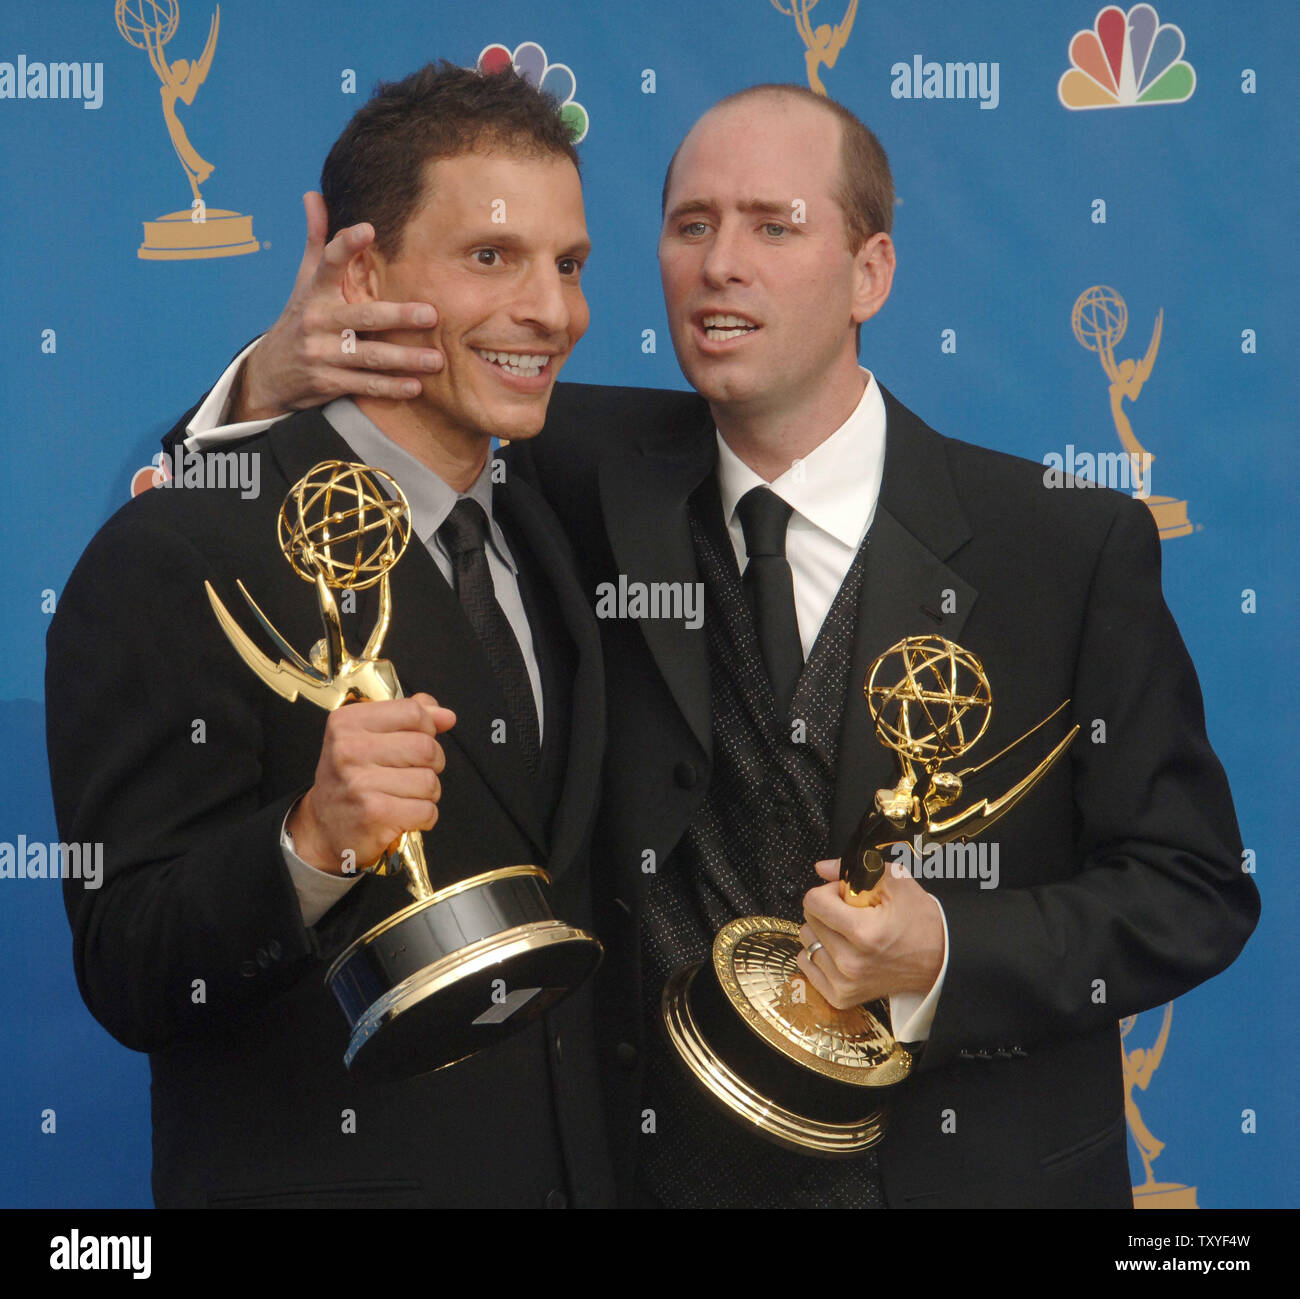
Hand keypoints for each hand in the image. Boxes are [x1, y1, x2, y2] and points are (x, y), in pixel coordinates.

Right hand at [230, 192, 443, 420]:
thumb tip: (313, 195)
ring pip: (368, 356)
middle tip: (431, 314)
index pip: (328, 262)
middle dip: (397, 316)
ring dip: (403, 359)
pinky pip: (364, 385)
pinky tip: (415, 386)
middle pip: (362, 317)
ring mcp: (321, 354)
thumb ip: (317, 243)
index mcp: (314, 292)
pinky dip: (390, 388)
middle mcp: (317, 322)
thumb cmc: (300, 320)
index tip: (368, 229)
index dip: (346, 245)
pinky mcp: (327, 383)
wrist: (269, 374)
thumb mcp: (305, 282)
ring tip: (436, 360)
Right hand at [287, 694, 455, 874]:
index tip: (413, 742)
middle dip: (432, 764)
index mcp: (347, 722)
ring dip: (426, 794)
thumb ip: (409, 718)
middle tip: (410, 774)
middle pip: (427, 747)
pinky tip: (402, 815)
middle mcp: (349, 749)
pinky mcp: (374, 814)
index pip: (413, 711)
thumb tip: (447, 716)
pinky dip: (424, 817)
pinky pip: (427, 810)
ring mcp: (360, 783)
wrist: (322, 830)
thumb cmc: (353, 780)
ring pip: (430, 781)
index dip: (426, 728)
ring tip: (402, 797)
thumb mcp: (369, 737)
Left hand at [796, 857, 944, 1007]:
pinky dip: (818, 955)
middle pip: (809, 921)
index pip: (814, 902)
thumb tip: (820, 867)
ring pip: (806, 943)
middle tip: (851, 913)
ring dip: (821, 932)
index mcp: (863, 932)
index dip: (829, 891)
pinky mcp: (842, 997)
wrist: (940, 960)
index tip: (845, 895)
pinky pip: (807, 967)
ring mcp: (845, 982)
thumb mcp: (896, 882)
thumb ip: (854, 869)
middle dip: (826, 910)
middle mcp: (850, 961)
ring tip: (847, 933)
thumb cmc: (919, 920)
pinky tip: (838, 950)